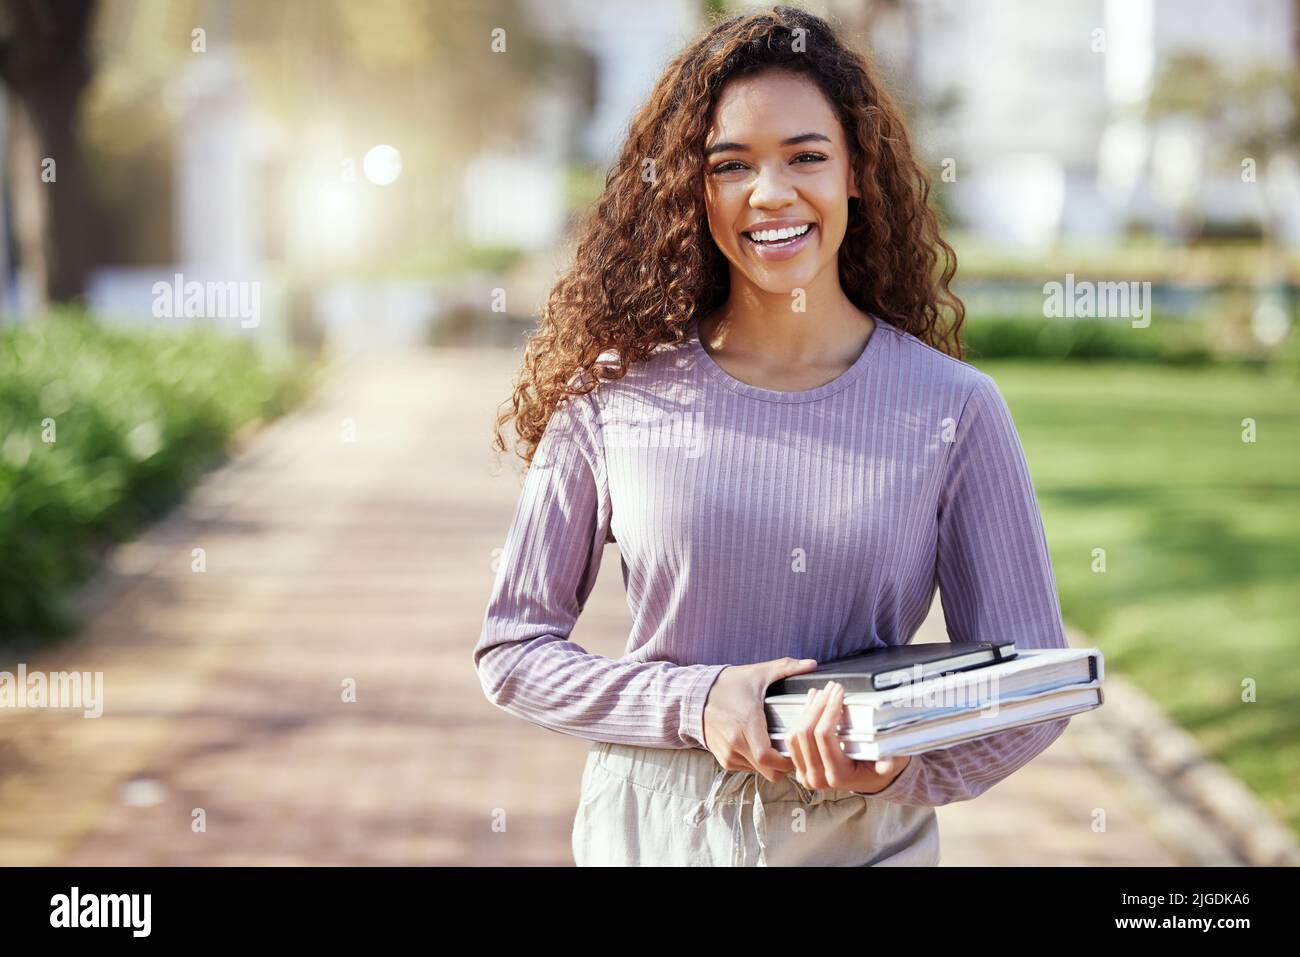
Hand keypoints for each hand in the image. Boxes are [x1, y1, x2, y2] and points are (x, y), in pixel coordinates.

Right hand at [702, 656, 819, 783]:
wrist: (694, 695)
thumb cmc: (727, 684)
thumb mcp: (757, 673)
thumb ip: (786, 668)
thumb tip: (812, 664)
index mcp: (746, 723)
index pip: (768, 758)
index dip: (786, 761)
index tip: (797, 751)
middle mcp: (735, 742)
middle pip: (767, 770)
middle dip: (783, 765)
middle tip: (792, 751)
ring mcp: (727, 752)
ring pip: (758, 772)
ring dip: (770, 764)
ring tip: (776, 747)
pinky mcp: (722, 758)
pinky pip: (746, 768)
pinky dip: (757, 763)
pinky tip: (760, 746)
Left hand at [787, 681, 910, 793]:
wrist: (869, 779)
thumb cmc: (881, 766)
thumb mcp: (892, 763)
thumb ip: (889, 763)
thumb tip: (887, 763)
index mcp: (838, 777)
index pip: (824, 736)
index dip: (829, 709)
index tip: (839, 691)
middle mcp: (818, 779)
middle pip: (805, 733)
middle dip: (818, 705)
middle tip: (831, 687)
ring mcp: (805, 774)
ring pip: (794, 734)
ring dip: (807, 709)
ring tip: (820, 692)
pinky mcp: (799, 766)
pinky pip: (792, 739)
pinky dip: (800, 718)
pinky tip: (811, 702)